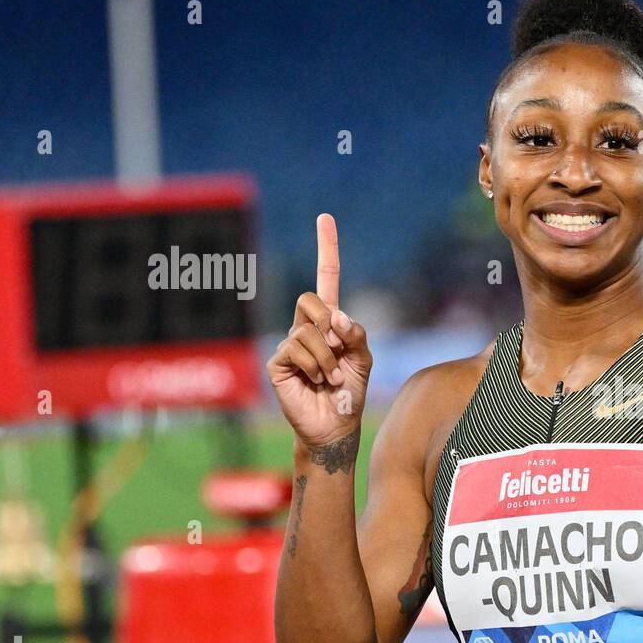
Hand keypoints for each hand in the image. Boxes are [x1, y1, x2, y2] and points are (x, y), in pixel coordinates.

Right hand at [267, 214, 373, 448]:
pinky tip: (317, 382)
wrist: (337, 424)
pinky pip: (297, 349)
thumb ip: (356, 334)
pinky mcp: (278, 362)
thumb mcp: (364, 359)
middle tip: (338, 350)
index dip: (327, 248)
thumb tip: (336, 316)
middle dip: (329, 322)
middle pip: (311, 298)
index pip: (326, 278)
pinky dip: (316, 367)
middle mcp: (305, 327)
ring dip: (329, 357)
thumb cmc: (350, 391)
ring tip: (332, 378)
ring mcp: (289, 343)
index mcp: (329, 322)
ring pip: (308, 329)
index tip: (325, 218)